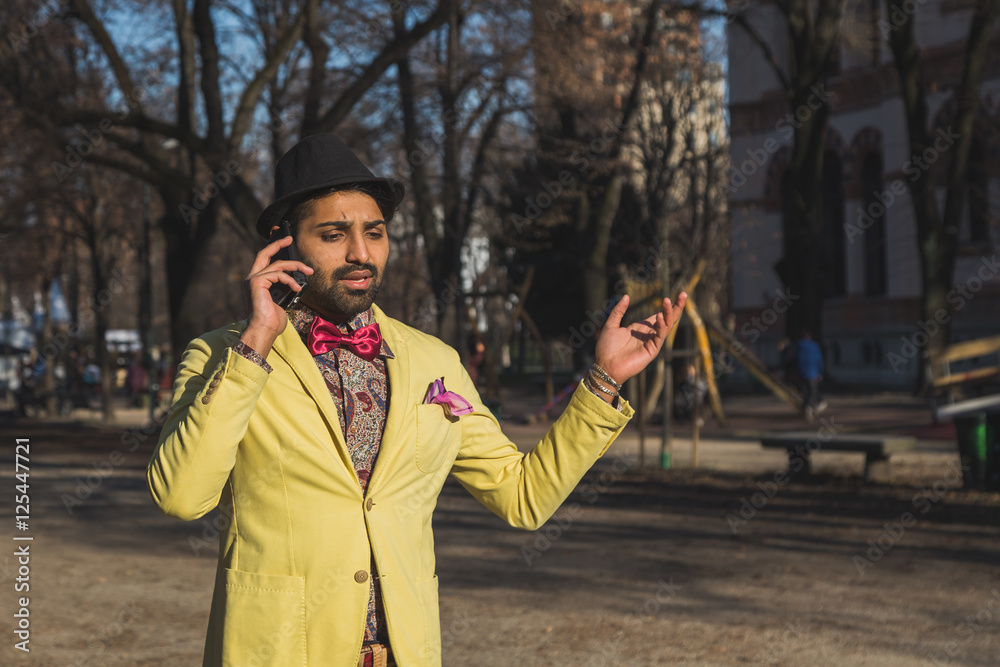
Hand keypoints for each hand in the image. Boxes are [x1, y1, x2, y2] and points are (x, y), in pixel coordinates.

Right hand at [240, 235, 313, 353]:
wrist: (264, 331)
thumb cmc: (272, 322)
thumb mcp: (281, 302)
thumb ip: (284, 291)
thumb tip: (295, 285)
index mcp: (257, 283)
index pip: (264, 261)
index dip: (273, 249)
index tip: (285, 242)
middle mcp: (252, 279)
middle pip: (264, 254)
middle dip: (277, 244)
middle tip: (290, 238)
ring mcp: (253, 280)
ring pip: (277, 264)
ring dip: (295, 266)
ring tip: (308, 272)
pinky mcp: (257, 282)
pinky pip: (277, 274)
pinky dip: (290, 279)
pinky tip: (297, 288)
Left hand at [594, 292, 687, 385]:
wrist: (605, 366)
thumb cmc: (606, 348)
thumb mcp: (611, 325)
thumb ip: (618, 311)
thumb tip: (626, 296)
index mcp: (640, 328)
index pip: (658, 315)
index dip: (667, 306)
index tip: (672, 296)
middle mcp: (648, 334)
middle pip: (667, 318)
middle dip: (675, 307)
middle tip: (683, 294)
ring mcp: (652, 342)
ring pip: (666, 325)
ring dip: (670, 313)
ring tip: (668, 301)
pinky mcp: (652, 350)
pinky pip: (660, 336)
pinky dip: (661, 325)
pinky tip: (659, 316)